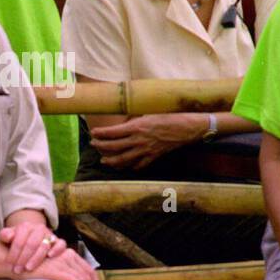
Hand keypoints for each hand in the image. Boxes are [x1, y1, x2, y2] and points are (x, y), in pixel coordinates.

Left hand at [0, 222, 65, 273]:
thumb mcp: (7, 237)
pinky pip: (61, 244)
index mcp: (25, 226)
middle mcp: (38, 228)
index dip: (14, 253)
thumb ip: (5, 235)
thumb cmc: (15, 241)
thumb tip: (8, 236)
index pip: (19, 240)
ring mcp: (49, 234)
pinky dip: (57, 249)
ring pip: (45, 245)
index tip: (9, 264)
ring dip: (36, 258)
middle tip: (17, 270)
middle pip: (32, 243)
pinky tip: (50, 256)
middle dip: (24, 258)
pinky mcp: (58, 241)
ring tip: (28, 268)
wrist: (29, 238)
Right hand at [17, 249, 102, 279]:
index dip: (93, 279)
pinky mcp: (55, 270)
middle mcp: (66, 256)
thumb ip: (57, 271)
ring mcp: (61, 263)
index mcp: (66, 254)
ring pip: (82, 277)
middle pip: (87, 272)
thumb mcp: (46, 267)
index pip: (85, 267)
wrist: (14, 261)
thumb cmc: (28, 265)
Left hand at [89, 114, 207, 170]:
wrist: (186, 127)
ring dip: (110, 161)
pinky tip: (124, 166)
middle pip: (113, 147)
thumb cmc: (168, 116)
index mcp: (136, 127)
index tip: (93, 133)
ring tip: (103, 160)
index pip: (112, 132)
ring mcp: (145, 150)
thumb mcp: (148, 113)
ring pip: (123, 159)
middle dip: (100, 146)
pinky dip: (129, 167)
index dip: (100, 133)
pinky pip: (138, 166)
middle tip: (93, 144)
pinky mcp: (153, 157)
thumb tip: (122, 122)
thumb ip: (134, 119)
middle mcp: (138, 140)